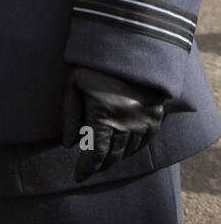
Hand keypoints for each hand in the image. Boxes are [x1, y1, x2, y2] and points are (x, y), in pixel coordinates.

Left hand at [63, 66, 164, 182]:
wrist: (130, 47)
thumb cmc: (95, 65)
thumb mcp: (74, 85)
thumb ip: (70, 115)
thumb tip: (67, 145)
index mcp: (104, 115)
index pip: (95, 154)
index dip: (86, 169)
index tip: (78, 177)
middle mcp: (126, 123)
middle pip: (112, 157)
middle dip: (99, 166)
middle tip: (89, 170)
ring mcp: (144, 121)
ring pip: (127, 152)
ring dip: (114, 159)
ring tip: (103, 162)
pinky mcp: (155, 117)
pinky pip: (144, 143)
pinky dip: (131, 150)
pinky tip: (122, 150)